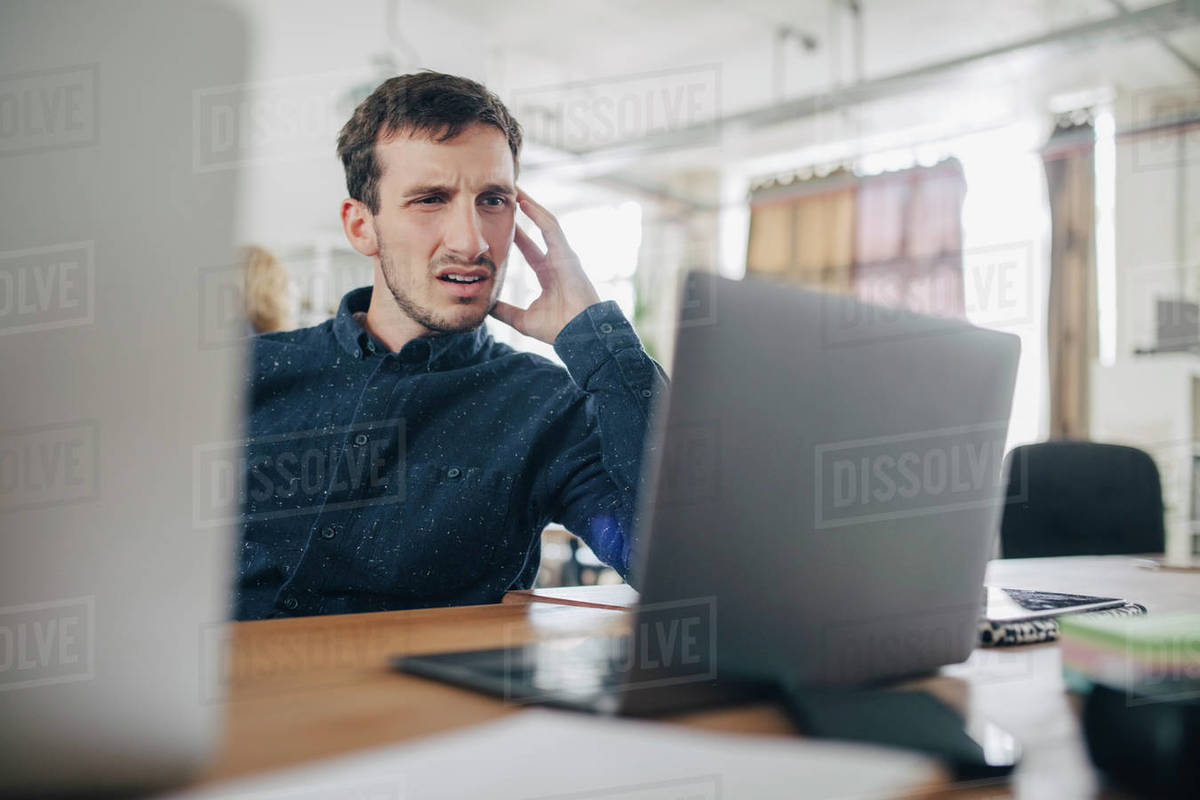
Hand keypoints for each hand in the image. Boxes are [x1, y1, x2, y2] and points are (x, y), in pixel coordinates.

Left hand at [489, 189, 600, 344]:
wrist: (580, 335)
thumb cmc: (558, 329)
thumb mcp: (523, 319)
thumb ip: (504, 311)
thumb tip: (484, 307)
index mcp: (547, 274)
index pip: (528, 248)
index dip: (516, 233)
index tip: (500, 219)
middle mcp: (556, 261)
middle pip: (537, 229)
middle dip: (524, 211)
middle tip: (507, 194)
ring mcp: (563, 255)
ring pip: (546, 223)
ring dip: (531, 205)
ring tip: (515, 189)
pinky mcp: (567, 254)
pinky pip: (552, 228)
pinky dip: (538, 214)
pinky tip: (525, 202)